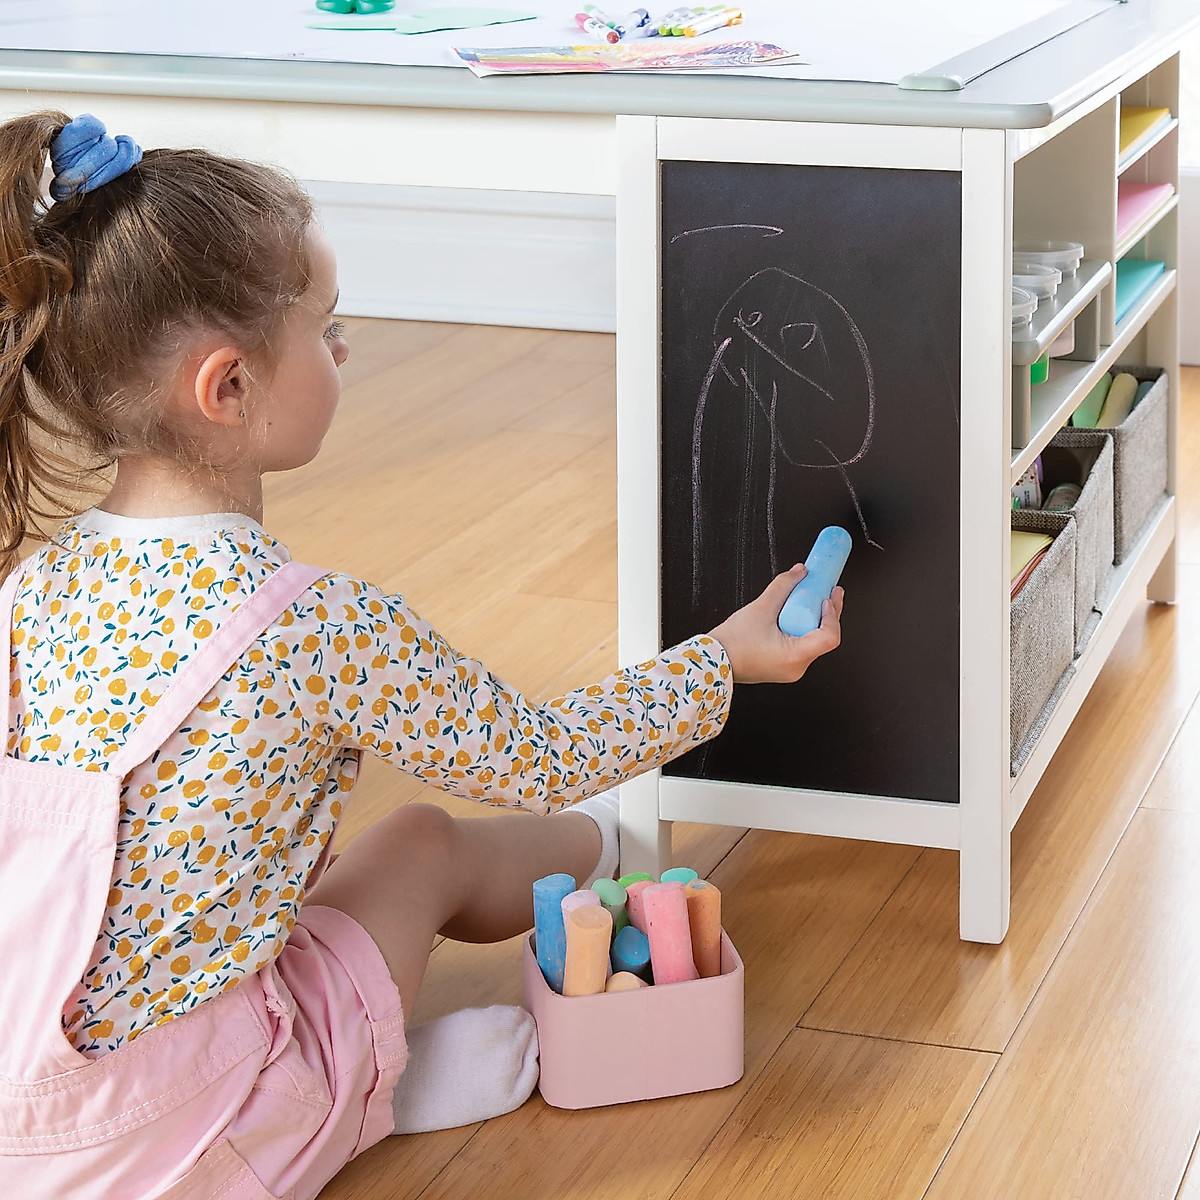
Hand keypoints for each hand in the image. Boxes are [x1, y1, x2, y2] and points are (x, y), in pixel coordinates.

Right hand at [707, 565, 843, 683]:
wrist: (711, 661)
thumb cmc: (730, 644)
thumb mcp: (760, 608)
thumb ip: (783, 586)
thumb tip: (800, 572)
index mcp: (795, 657)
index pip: (829, 637)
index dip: (832, 614)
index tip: (826, 597)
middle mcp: (796, 668)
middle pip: (824, 638)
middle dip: (827, 613)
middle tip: (827, 591)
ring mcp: (790, 669)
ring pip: (813, 641)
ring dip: (814, 620)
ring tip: (808, 601)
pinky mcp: (783, 666)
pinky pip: (801, 646)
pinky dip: (802, 629)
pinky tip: (797, 615)